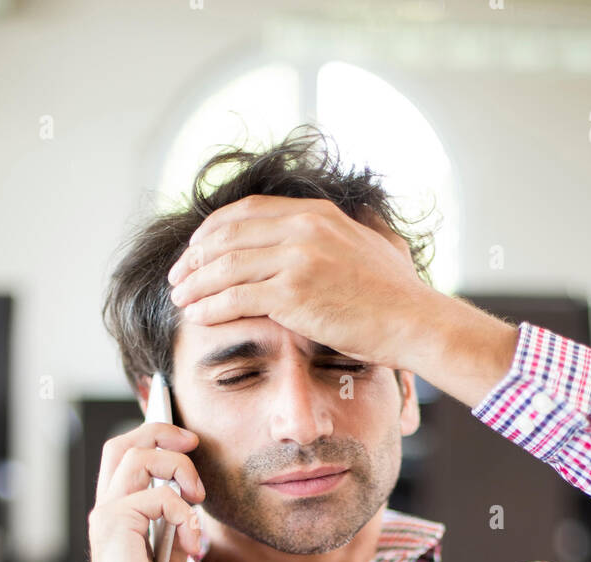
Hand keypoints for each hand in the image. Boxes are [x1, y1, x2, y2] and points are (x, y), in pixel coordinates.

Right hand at [88, 420, 205, 561]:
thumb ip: (173, 534)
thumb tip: (187, 510)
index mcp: (121, 522)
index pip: (127, 459)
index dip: (154, 438)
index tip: (189, 443)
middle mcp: (108, 514)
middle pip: (123, 444)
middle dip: (161, 431)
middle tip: (194, 445)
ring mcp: (108, 519)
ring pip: (136, 455)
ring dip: (178, 468)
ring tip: (198, 500)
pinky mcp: (113, 528)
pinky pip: (155, 493)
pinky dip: (183, 512)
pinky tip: (192, 545)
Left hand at [166, 195, 433, 366]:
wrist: (413, 321)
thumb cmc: (397, 295)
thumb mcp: (375, 244)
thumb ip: (353, 230)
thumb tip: (356, 221)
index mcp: (316, 214)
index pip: (248, 211)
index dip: (214, 229)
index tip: (197, 248)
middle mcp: (303, 229)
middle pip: (229, 236)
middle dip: (195, 257)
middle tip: (177, 276)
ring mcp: (297, 260)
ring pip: (226, 266)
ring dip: (195, 283)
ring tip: (179, 298)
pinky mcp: (293, 294)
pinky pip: (237, 297)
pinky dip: (211, 306)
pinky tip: (198, 315)